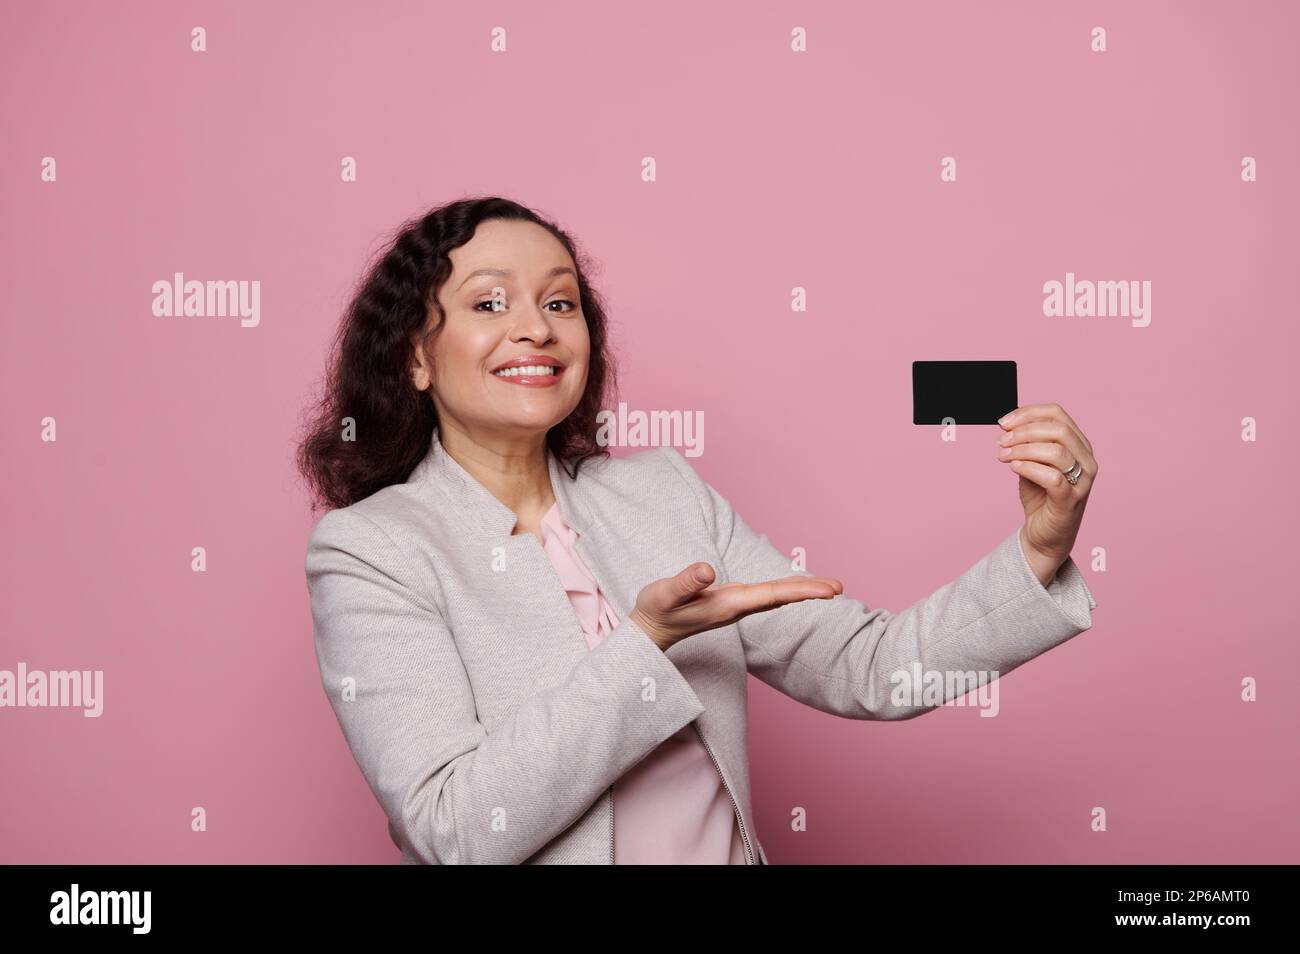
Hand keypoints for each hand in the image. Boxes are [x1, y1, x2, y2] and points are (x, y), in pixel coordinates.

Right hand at [629, 562, 842, 650]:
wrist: (649, 632)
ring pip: (774, 597)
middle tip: (840, 587)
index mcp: (727, 604)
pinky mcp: (729, 603)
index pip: (772, 596)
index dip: (801, 591)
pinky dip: (784, 590)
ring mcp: (734, 607)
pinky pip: (765, 596)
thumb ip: (685, 583)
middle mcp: (736, 607)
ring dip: (800, 590)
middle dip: (810, 591)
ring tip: (828, 587)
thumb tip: (708, 571)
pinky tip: (793, 587)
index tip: (828, 591)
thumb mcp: (664, 595)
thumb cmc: (654, 612)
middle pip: (780, 598)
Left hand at [995, 402, 1097, 581]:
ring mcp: (1082, 481)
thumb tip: (1007, 427)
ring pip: (1056, 452)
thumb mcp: (1031, 464)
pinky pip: (1053, 477)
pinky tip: (1014, 468)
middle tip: (1001, 440)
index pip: (1058, 414)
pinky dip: (1029, 468)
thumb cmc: (1040, 498)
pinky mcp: (1071, 501)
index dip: (1028, 413)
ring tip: (1003, 456)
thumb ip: (1026, 445)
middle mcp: (1086, 460)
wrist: (1044, 536)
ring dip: (1023, 449)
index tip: (1004, 421)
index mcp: (1078, 445)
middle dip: (1024, 431)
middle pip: (1058, 430)